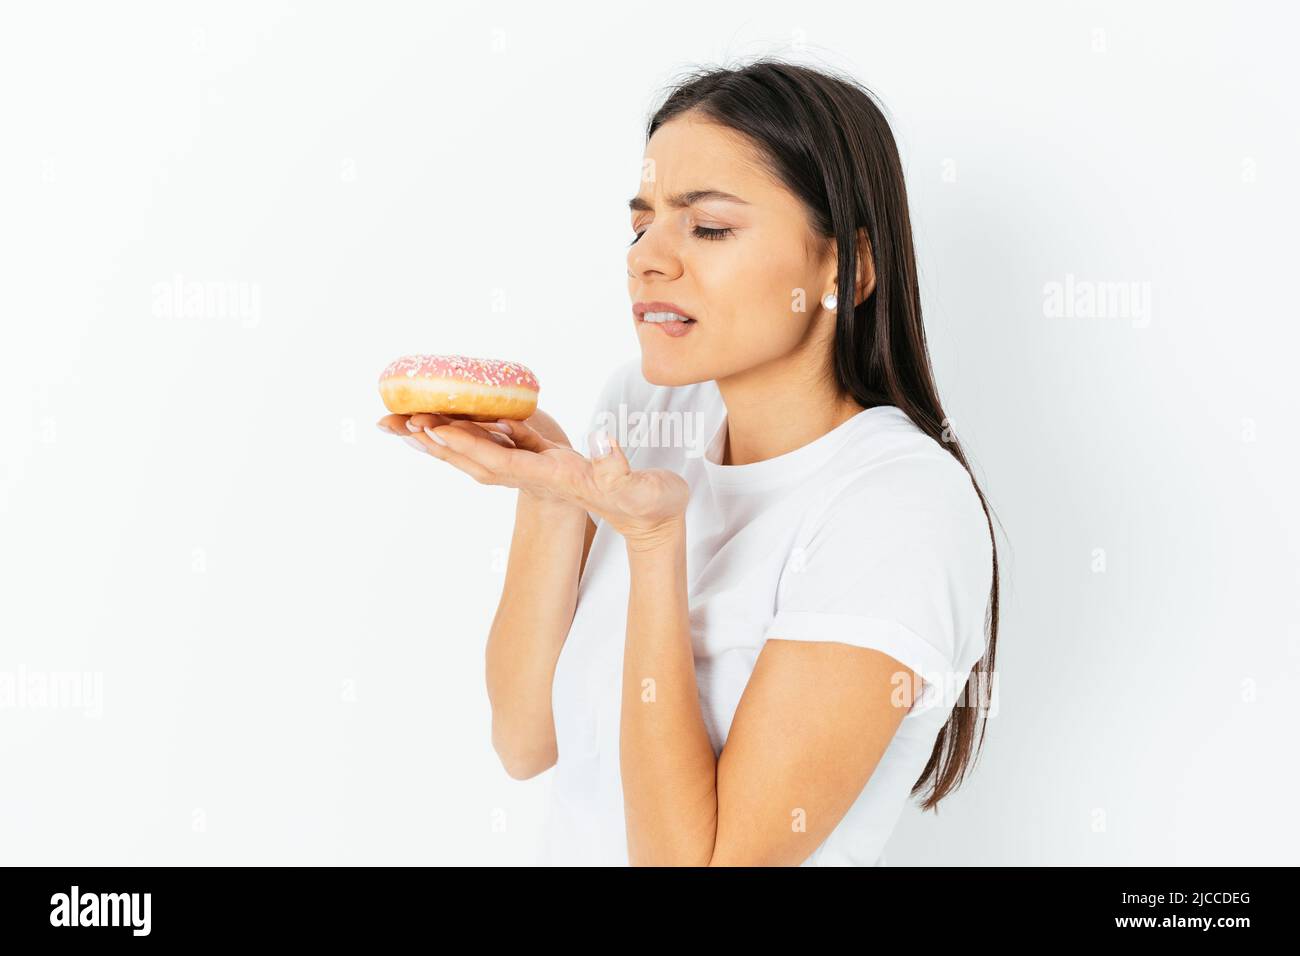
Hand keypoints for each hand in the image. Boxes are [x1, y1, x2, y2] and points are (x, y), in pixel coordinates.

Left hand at [377, 413, 687, 541]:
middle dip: (441, 443)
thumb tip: (603, 443)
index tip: (435, 430)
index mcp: (555, 480)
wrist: (656, 522)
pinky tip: (466, 420)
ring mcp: (541, 474)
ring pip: (485, 455)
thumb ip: (621, 470)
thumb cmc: (651, 506)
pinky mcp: (549, 466)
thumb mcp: (641, 489)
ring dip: (450, 441)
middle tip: (400, 424)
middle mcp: (539, 479)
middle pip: (479, 460)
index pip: (501, 462)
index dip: (467, 445)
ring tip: (413, 423)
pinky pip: (504, 447)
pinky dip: (479, 433)